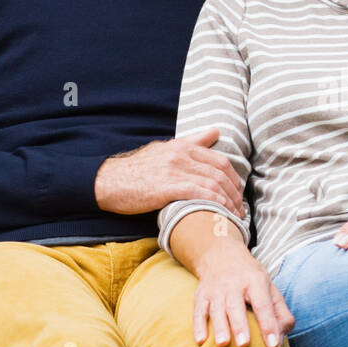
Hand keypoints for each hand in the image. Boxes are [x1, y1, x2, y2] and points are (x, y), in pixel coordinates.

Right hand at [94, 127, 244, 216]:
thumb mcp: (164, 149)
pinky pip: (200, 194)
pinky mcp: (167, 187)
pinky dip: (215, 204)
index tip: (238, 193)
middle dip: (235, 192)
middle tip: (240, 207)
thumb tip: (215, 131)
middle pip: (220, 172)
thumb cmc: (136, 170)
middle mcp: (181, 155)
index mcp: (182, 146)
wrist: (107, 181)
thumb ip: (192, 141)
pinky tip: (220, 214)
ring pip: (213, 184)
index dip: (234, 178)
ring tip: (234, 215)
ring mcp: (174, 170)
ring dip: (228, 201)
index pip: (219, 160)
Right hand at [192, 241, 293, 346]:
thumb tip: (279, 340)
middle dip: (240, 325)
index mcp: (255, 281)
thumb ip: (280, 313)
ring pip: (217, 309)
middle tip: (244, 344)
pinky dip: (198, 326)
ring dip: (219, 327)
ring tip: (223, 344)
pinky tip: (200, 341)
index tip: (273, 344)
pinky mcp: (201, 295)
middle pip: (237, 306)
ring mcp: (216, 290)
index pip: (263, 305)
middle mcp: (234, 284)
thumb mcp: (270, 288)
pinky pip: (198, 311)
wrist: (221, 255)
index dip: (269, 325)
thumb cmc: (250, 278)